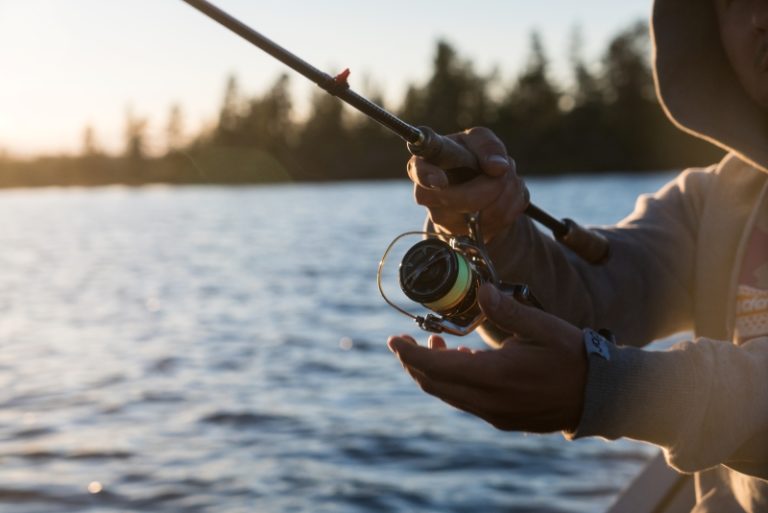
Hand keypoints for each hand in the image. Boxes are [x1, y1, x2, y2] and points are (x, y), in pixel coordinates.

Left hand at [387, 283, 586, 432]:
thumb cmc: (573, 358)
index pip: (435, 368)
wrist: (600, 396)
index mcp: (493, 376)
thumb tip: (480, 289)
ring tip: (438, 343)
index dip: (409, 355)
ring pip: (448, 394)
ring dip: (434, 371)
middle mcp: (488, 400)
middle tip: (406, 341)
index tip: (394, 341)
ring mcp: (494, 413)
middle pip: (434, 384)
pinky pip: (465, 401)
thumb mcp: (543, 327)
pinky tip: (464, 360)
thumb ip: (508, 310)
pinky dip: (454, 381)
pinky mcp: (502, 418)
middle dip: (414, 362)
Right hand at [407, 127, 528, 241]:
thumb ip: (487, 145)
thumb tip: (499, 167)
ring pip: (490, 214)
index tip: (441, 180)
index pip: (419, 172)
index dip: (428, 177)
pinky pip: (502, 222)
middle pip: (465, 200)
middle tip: (503, 169)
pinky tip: (506, 193)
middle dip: (495, 184)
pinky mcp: (467, 236)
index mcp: (425, 165)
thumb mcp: (477, 139)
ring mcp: (447, 222)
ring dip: (509, 190)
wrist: (474, 184)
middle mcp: (430, 197)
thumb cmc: (469, 156)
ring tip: (505, 177)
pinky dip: (514, 203)